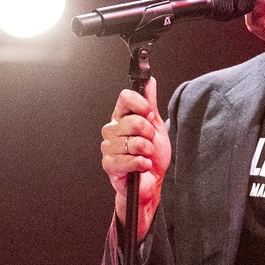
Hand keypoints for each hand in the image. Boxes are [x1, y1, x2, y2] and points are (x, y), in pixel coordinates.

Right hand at [100, 77, 170, 241]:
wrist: (152, 182)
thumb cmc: (152, 155)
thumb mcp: (156, 126)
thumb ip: (150, 104)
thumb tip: (150, 81)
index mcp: (122, 117)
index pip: (125, 97)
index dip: (141, 105)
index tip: (150, 114)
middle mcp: (112, 129)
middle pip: (132, 121)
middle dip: (148, 133)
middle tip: (151, 142)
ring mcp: (108, 147)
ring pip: (132, 142)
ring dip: (147, 151)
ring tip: (147, 156)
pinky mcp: (109, 165)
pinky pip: (128, 160)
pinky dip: (141, 163)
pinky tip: (143, 166)